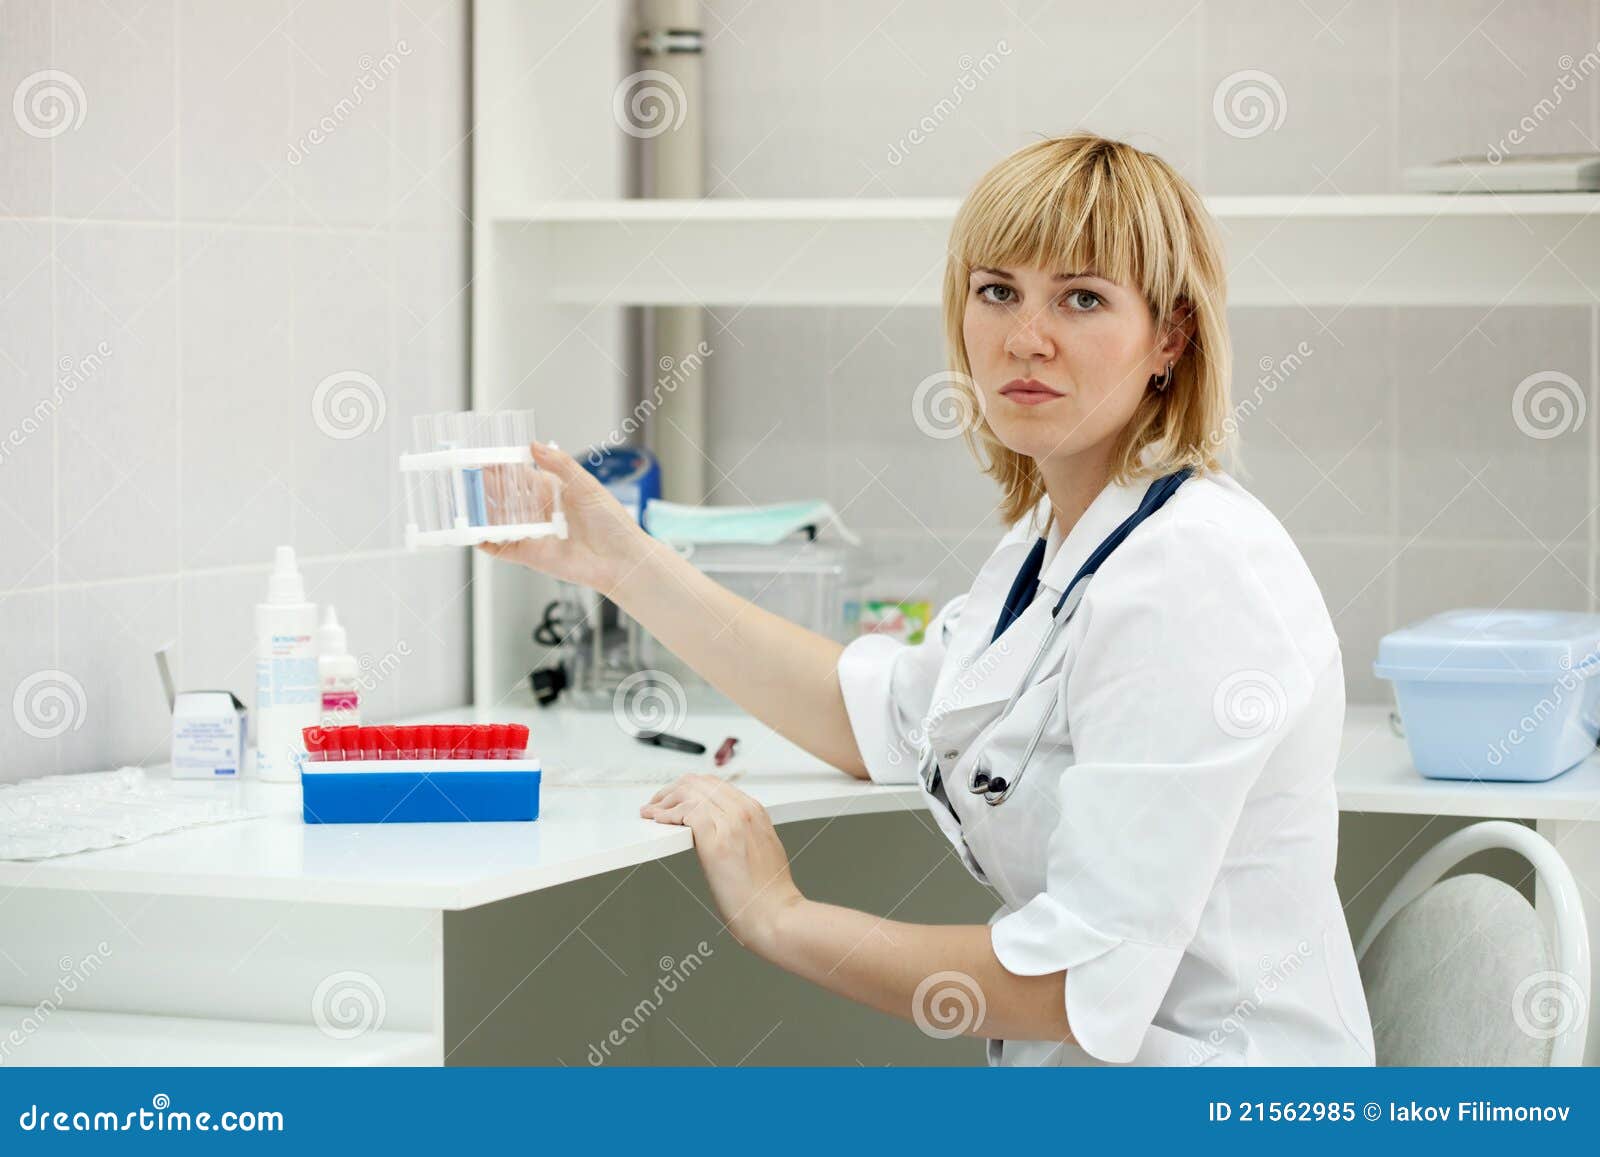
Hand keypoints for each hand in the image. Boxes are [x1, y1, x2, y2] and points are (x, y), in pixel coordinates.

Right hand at [476, 440, 660, 597]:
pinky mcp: (531, 555)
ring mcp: (533, 534)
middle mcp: (540, 511)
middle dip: (486, 487)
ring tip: (464, 500)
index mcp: (553, 491)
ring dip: (481, 512)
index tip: (484, 456)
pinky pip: (502, 548)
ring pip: (499, 520)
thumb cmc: (613, 523)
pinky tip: (474, 533)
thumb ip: (560, 465)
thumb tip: (534, 445)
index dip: (503, 466)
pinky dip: (486, 541)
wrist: (622, 560)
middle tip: (466, 476)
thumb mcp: (587, 486)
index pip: (520, 475)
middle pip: (505, 497)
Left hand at [640, 774, 802, 955]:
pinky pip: (686, 813)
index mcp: (755, 812)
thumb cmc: (768, 892)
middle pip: (698, 783)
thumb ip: (743, 831)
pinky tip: (659, 820)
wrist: (775, 914)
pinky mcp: (716, 843)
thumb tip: (717, 829)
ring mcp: (731, 825)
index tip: (674, 797)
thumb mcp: (762, 848)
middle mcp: (744, 812)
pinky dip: (667, 814)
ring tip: (651, 812)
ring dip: (664, 801)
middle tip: (656, 803)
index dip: (688, 787)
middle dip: (671, 790)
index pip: (714, 784)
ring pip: (689, 794)